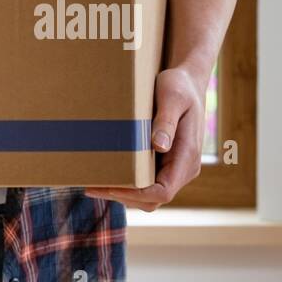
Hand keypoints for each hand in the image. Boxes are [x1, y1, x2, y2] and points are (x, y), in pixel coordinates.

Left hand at [85, 67, 204, 211]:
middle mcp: (184, 168)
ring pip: (150, 196)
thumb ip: (166, 121)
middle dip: (124, 197)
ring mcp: (176, 168)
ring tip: (94, 184)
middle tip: (91, 187)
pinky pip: (148, 184)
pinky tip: (107, 174)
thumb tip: (159, 146)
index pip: (164, 191)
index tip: (110, 186)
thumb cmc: (180, 86)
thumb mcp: (173, 97)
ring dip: (123, 194)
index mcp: (187, 156)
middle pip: (154, 199)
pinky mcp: (166, 164)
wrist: (189, 81)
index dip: (137, 195)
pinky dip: (127, 185)